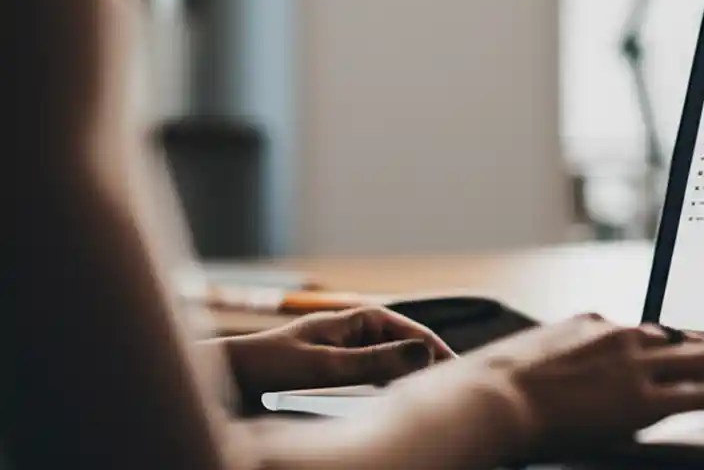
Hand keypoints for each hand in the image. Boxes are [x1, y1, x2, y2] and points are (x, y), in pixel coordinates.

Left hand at [217, 306, 454, 411]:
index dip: (439, 350)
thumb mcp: (326, 366)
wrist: (227, 374)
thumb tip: (424, 352)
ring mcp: (346, 349)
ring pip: (391, 361)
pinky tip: (395, 400)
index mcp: (357, 318)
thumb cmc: (269, 364)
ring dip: (409, 375)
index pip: (412, 331)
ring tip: (431, 395)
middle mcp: (355, 330)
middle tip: (452, 389)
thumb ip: (376, 362)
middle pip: (405, 345)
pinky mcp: (336, 368)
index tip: (461, 371)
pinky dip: (388, 385)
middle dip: (429, 363)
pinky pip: (373, 375)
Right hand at [394, 313, 703, 461]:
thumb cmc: (490, 386)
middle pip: (684, 337)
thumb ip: (551, 363)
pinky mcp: (644, 398)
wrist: (490, 398)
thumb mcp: (524, 361)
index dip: (668, 352)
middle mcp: (621, 335)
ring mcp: (635, 364)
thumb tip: (546, 380)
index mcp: (592, 324)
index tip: (676, 365)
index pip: (645, 333)